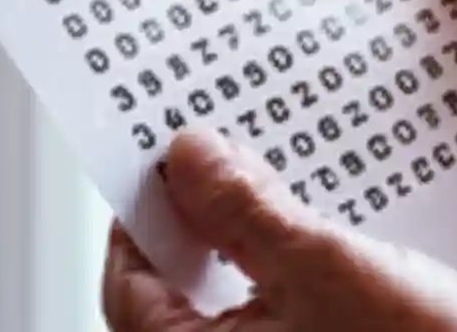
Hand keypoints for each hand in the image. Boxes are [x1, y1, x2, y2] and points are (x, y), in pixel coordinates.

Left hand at [101, 131, 456, 331]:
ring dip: (250, 235)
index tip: (169, 151)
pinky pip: (279, 306)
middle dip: (203, 215)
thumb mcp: (325, 267)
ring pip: (234, 294)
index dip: (145, 209)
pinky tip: (317, 223)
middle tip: (227, 154)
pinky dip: (287, 262)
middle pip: (181, 287)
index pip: (132, 283)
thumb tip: (190, 156)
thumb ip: (245, 209)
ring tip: (275, 181)